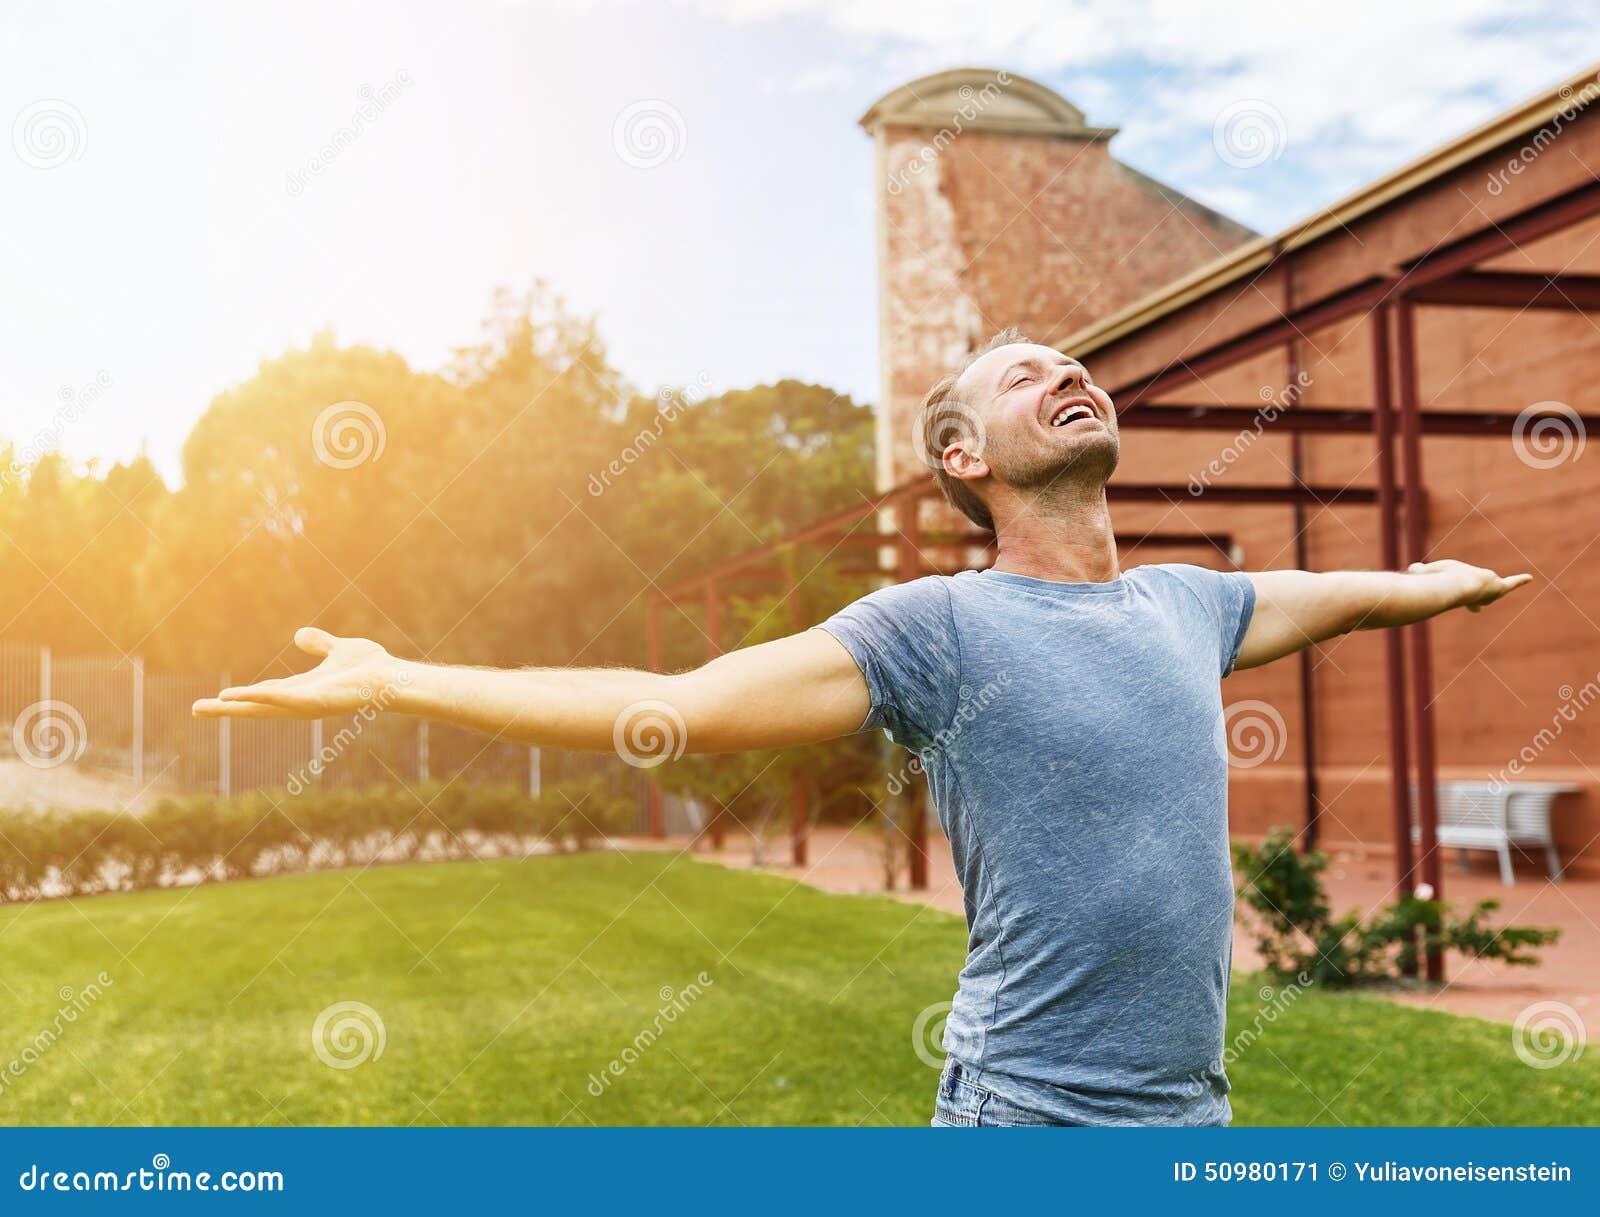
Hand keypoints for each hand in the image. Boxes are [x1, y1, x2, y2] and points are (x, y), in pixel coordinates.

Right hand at [191, 628, 405, 718]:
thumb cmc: (371, 668)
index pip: (265, 694)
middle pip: (255, 707)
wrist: (392, 678)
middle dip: (226, 710)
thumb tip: (298, 635)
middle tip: (195, 710)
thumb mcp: (338, 649)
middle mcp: (300, 701)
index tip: (218, 699)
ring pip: (261, 708)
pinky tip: (233, 697)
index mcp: (303, 689)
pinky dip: (256, 697)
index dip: (241, 697)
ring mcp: (304, 705)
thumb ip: (319, 644)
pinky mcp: (312, 703)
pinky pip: (279, 699)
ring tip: (203, 708)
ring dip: (232, 707)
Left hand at [1407, 559, 1531, 612]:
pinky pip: (1512, 584)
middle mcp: (1475, 598)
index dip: (1471, 603)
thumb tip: (1412, 568)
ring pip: (1494, 589)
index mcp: (1460, 597)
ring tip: (1517, 583)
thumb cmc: (1439, 582)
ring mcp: (1487, 593)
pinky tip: (1529, 578)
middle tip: (1481, 607)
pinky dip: (1520, 581)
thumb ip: (1421, 571)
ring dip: (1503, 586)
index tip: (1475, 609)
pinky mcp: (1498, 586)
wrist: (1453, 587)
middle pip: (1481, 600)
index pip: (1468, 602)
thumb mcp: (1428, 572)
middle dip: (1482, 601)